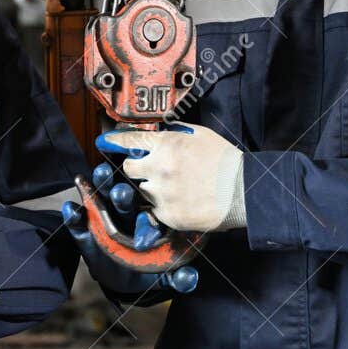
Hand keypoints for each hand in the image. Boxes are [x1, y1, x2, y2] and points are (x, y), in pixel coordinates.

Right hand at [61, 194, 197, 303]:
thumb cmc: (146, 273)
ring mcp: (102, 220)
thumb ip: (176, 279)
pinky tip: (70, 208)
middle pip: (122, 198)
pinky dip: (73, 215)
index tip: (142, 190)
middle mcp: (124, 214)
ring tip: (85, 180)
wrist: (121, 282)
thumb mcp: (162, 278)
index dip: (145, 197)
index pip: (147, 204)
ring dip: (93, 190)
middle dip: (119, 192)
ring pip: (99, 200)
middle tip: (119, 187)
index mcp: (146, 220)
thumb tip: (190, 279)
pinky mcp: (84, 231)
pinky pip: (77, 222)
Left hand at [97, 122, 246, 232]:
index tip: (104, 142)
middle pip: (129, 168)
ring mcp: (161, 192)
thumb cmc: (225, 161)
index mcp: (166, 144)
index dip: (115, 141)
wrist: (243, 191)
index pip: (130, 140)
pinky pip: (155, 210)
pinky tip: (182, 202)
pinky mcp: (167, 214)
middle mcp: (158, 167)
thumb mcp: (200, 135)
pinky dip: (164, 207)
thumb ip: (174, 134)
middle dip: (137, 168)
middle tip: (153, 171)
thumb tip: (160, 134)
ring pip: (143, 190)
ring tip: (177, 189)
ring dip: (153, 188)